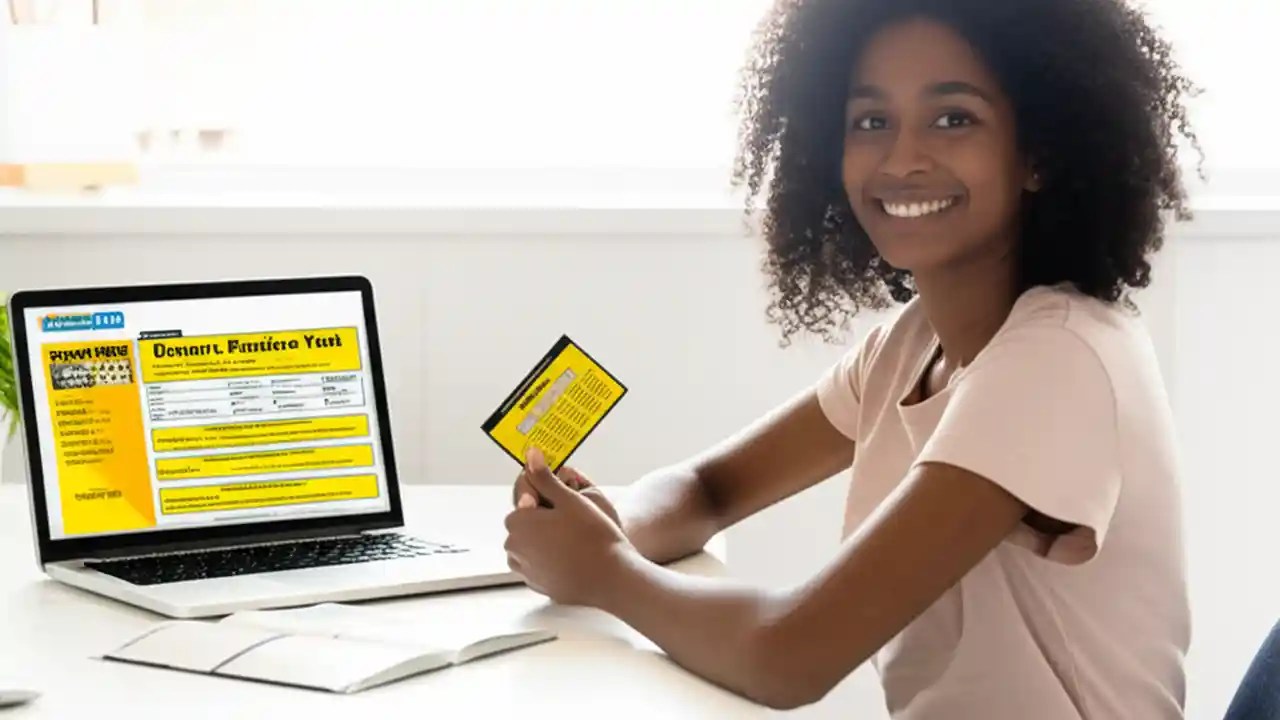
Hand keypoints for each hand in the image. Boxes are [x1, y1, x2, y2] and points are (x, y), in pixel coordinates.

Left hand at [504, 448, 633, 605]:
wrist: (611, 579)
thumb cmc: (593, 537)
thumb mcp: (569, 500)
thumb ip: (545, 478)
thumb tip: (530, 454)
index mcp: (518, 522)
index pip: (524, 496)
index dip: (545, 492)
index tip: (564, 496)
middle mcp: (515, 547)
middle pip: (525, 521)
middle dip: (543, 516)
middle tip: (573, 517)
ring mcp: (525, 569)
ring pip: (530, 543)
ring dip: (544, 537)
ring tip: (573, 537)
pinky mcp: (538, 584)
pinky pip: (538, 563)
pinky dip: (549, 557)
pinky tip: (572, 555)